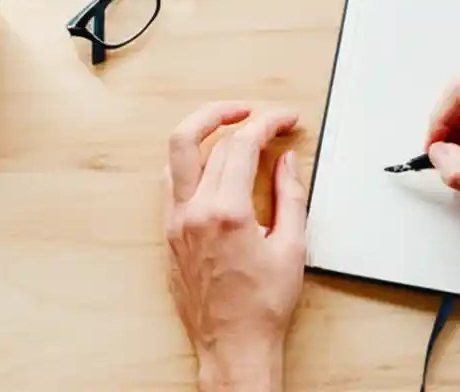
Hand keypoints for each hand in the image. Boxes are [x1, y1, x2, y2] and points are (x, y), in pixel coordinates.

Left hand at [165, 102, 305, 391]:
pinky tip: (206, 163)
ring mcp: (175, 222)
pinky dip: (186, 163)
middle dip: (234, 118)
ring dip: (200, 132)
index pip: (241, 146)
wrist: (233, 347)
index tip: (284, 120)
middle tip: (255, 114)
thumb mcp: (292, 248)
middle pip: (207, 142)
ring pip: (175, 155)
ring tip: (226, 126)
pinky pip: (169, 183)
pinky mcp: (168, 234)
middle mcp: (193, 212)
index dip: (266, 123)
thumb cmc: (263, 308)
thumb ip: (290, 196)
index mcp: (227, 214)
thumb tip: (286, 160)